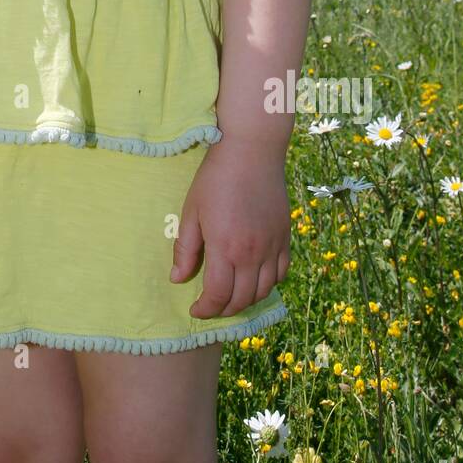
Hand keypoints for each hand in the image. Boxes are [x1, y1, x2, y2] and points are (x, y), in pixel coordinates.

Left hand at [169, 141, 290, 317]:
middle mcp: (253, 254)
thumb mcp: (191, 211)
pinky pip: (281, 273)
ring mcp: (273, 246)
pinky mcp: (285, 237)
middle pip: (242, 299)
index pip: (218, 296)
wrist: (251, 152)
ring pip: (264, 291)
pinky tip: (255, 279)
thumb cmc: (215, 178)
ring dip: (246, 300)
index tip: (196, 310)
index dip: (206, 309)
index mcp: (226, 248)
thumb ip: (185, 249)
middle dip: (224, 309)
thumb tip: (177, 279)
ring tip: (231, 296)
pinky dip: (269, 284)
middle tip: (211, 306)